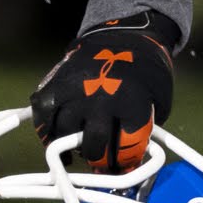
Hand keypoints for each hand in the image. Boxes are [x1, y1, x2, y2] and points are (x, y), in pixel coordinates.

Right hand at [33, 18, 178, 173]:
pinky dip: (45, 129)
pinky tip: (53, 138)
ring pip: (64, 132)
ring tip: (75, 154)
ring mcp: (77, 89)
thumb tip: (132, 159)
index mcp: (133, 103)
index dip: (125, 163)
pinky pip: (43, 113)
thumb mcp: (159, 99)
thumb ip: (147, 128)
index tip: (123, 168)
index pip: (125, 148)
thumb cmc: (147, 72)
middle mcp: (102, 98)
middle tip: (100, 163)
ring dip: (69, 148)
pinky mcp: (57, 81)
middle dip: (98, 160)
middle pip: (94, 145)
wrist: (127, 34)